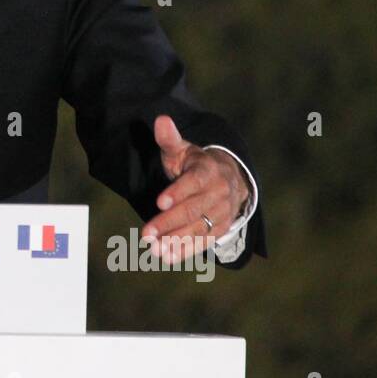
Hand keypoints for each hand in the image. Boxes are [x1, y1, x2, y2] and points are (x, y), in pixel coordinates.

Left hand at [140, 115, 247, 263]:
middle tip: (146, 234)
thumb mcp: (183, 149)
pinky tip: (167, 257)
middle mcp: (220, 193)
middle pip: (193, 210)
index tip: (159, 202)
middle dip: (169, 222)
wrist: (230, 179)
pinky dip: (186, 251)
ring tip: (154, 250)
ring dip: (176, 241)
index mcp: (209, 171)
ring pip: (198, 229)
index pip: (194, 182)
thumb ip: (169, 139)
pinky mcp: (221, 229)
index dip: (177, 192)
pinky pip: (204, 242)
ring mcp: (222, 213)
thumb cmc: (195, 163)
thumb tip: (160, 120)